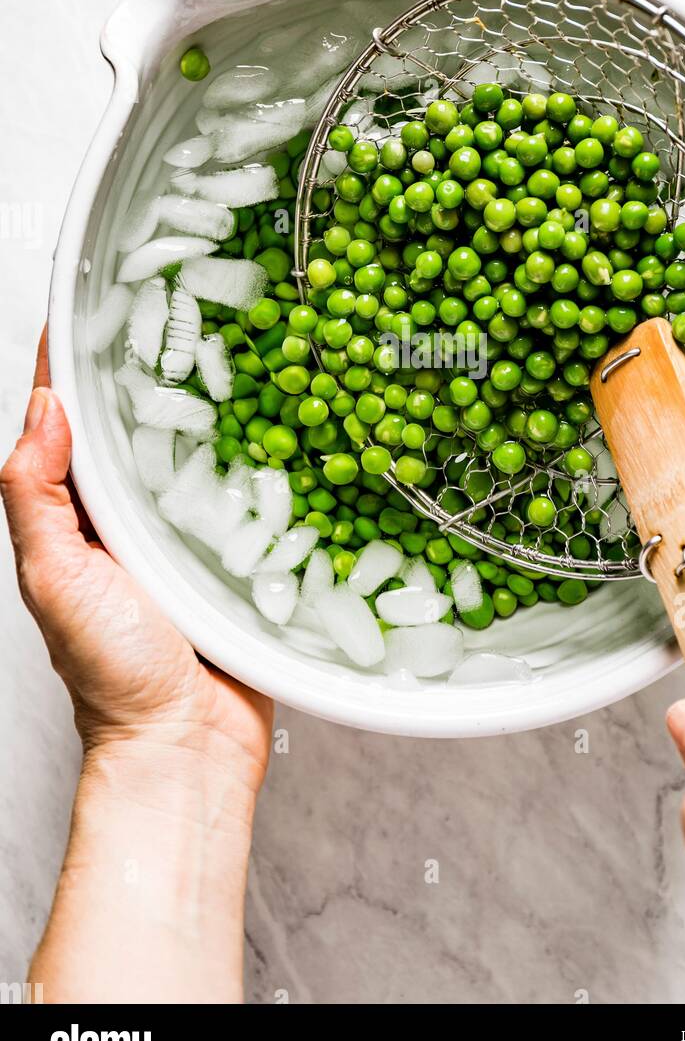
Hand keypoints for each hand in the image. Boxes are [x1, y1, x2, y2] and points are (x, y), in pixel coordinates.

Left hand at [2, 332, 273, 1001]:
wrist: (188, 749)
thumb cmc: (114, 677)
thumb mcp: (55, 580)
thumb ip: (37, 497)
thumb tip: (41, 407)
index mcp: (78, 512)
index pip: (65, 415)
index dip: (68, 355)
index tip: (87, 292)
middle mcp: (130, 512)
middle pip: (136, 417)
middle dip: (149, 359)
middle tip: (178, 294)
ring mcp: (188, 528)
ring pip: (199, 445)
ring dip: (215, 396)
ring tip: (238, 335)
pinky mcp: (242, 549)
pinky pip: (252, 488)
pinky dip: (267, 449)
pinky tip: (291, 414)